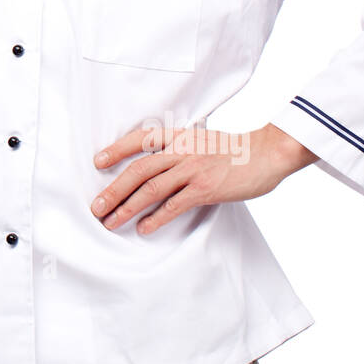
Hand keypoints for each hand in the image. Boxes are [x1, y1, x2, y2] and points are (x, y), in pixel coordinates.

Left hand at [90, 123, 316, 235]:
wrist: (267, 152)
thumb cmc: (235, 149)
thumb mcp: (203, 140)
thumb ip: (181, 148)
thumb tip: (160, 163)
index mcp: (179, 135)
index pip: (140, 138)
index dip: (116, 149)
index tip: (97, 161)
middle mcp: (182, 150)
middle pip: (138, 169)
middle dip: (113, 189)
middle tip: (96, 206)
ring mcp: (193, 169)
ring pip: (151, 188)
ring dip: (127, 207)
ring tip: (111, 221)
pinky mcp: (206, 188)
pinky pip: (174, 205)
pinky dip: (156, 218)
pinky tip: (144, 228)